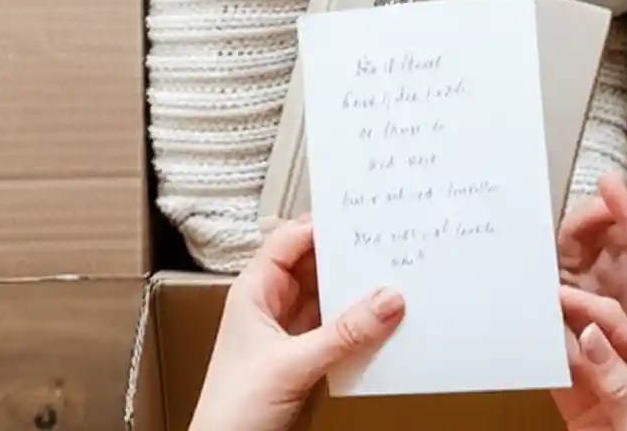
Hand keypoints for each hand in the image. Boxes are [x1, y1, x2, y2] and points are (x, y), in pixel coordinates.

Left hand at [190, 217, 405, 430]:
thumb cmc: (231, 410)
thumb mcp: (292, 364)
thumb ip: (344, 333)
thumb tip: (388, 299)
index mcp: (254, 291)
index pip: (290, 239)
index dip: (322, 224)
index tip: (361, 215)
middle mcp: (273, 305)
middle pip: (316, 265)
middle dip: (349, 257)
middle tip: (389, 244)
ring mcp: (291, 331)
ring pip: (331, 298)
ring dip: (358, 293)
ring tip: (395, 278)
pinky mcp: (307, 357)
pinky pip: (340, 329)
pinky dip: (361, 325)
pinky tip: (385, 322)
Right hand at [553, 174, 626, 430]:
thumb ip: (617, 379)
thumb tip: (589, 334)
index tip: (610, 185)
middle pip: (612, 274)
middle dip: (587, 244)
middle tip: (560, 225)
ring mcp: (608, 362)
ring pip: (579, 305)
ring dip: (559, 289)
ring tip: (538, 274)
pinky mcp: (580, 387)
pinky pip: (557, 346)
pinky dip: (541, 330)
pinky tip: (527, 314)